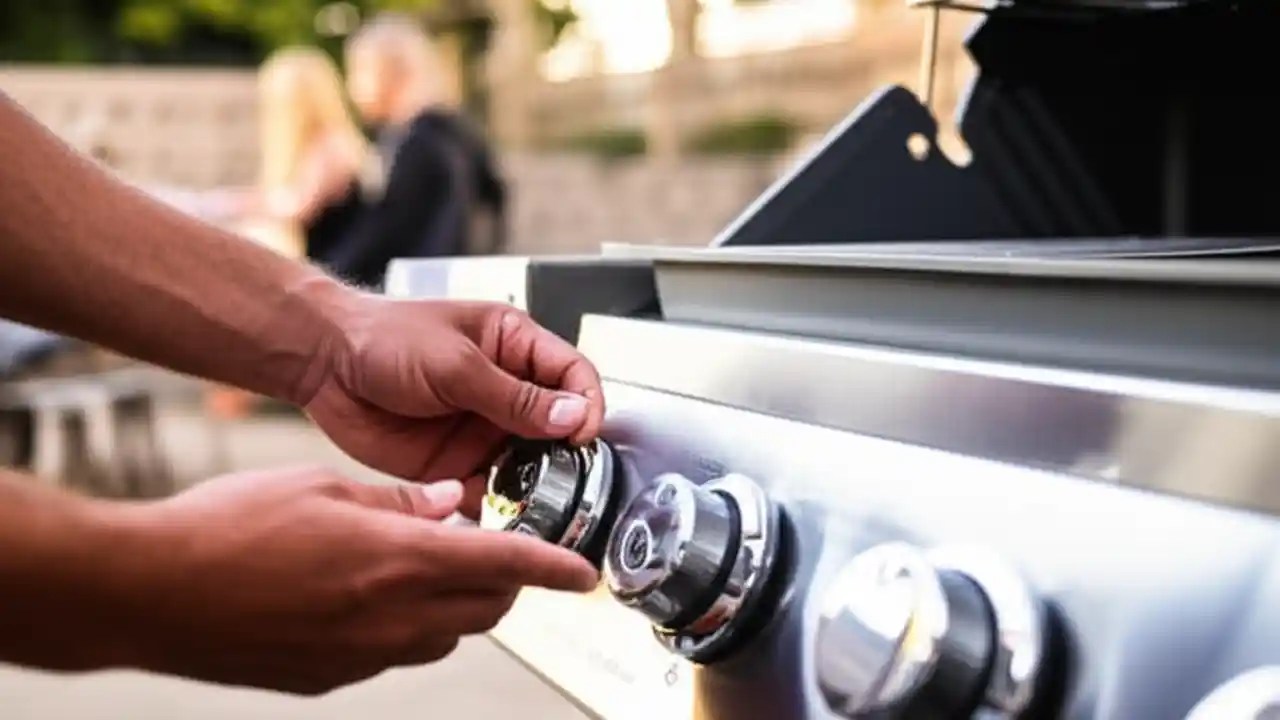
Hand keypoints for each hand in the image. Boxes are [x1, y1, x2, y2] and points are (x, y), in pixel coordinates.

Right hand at [108, 467, 597, 694]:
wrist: (150, 591)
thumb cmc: (225, 528)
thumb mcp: (321, 486)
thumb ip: (397, 502)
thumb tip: (447, 505)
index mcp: (395, 560)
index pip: (505, 565)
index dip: (554, 568)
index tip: (584, 574)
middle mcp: (388, 617)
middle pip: (486, 608)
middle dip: (504, 579)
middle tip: (486, 545)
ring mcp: (359, 657)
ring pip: (443, 635)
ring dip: (454, 603)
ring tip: (417, 564)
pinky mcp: (328, 679)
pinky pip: (393, 655)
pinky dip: (404, 625)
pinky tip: (364, 594)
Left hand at [302, 293, 605, 514]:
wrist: (324, 365)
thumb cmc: (384, 338)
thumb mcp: (456, 364)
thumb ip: (514, 396)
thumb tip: (573, 416)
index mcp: (515, 346)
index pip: (574, 376)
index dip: (586, 405)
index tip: (582, 434)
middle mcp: (506, 391)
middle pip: (558, 428)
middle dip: (564, 455)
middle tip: (564, 479)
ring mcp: (483, 429)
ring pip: (529, 465)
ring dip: (534, 486)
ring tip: (531, 501)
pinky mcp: (456, 463)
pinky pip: (490, 491)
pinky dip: (497, 507)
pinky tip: (495, 514)